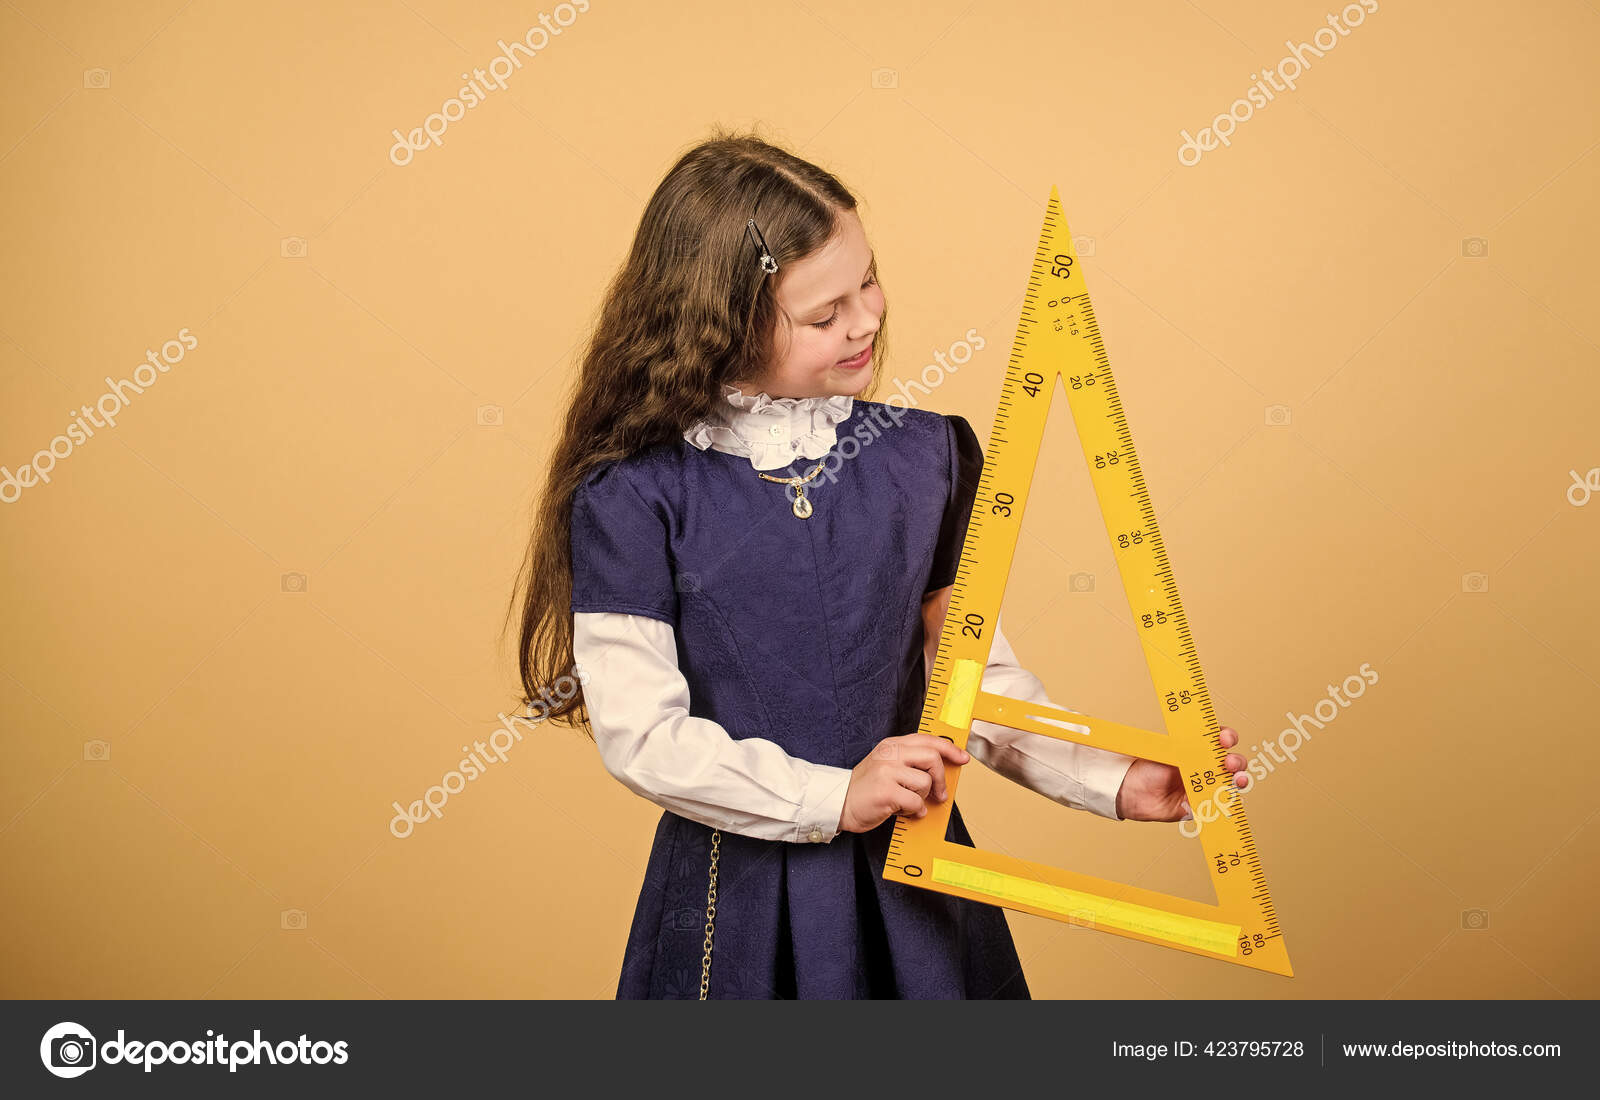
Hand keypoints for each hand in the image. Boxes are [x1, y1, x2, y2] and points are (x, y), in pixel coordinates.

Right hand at [837, 733, 969, 833]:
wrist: (839, 802)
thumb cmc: (866, 787)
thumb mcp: (886, 764)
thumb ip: (910, 761)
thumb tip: (942, 766)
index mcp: (892, 744)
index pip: (928, 740)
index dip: (950, 748)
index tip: (963, 758)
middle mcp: (890, 754)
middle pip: (932, 758)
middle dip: (941, 779)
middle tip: (939, 794)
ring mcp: (887, 772)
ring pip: (925, 782)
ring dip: (922, 798)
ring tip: (909, 802)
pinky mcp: (886, 792)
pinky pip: (915, 802)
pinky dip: (915, 811)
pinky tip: (906, 812)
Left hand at [1114, 725, 1248, 821]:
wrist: (1131, 790)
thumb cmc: (1147, 767)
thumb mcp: (1169, 752)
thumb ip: (1189, 750)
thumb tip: (1210, 749)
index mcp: (1197, 749)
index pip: (1220, 740)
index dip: (1227, 738)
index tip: (1224, 739)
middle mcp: (1204, 767)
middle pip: (1231, 763)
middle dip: (1236, 761)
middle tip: (1229, 763)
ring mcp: (1203, 786)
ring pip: (1230, 784)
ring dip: (1238, 781)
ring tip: (1236, 780)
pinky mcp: (1199, 805)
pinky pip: (1217, 805)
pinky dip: (1225, 801)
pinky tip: (1226, 798)